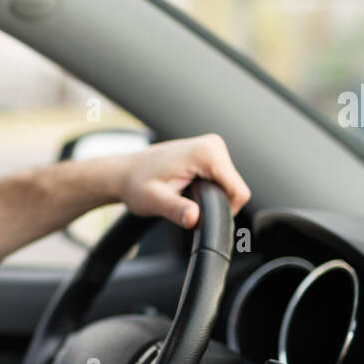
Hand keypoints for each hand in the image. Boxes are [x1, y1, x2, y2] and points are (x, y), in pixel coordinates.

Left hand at [118, 133, 251, 227]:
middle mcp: (213, 145)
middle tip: (186, 206)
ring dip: (212, 198)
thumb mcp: (154, 201)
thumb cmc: (136, 185)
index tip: (198, 215)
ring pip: (230, 185)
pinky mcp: (209, 152)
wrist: (124, 173)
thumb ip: (176, 210)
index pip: (238, 192)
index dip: (223, 212)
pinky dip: (210, 190)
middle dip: (216, 204)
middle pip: (235, 189)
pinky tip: (188, 189)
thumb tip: (194, 218)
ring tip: (185, 196)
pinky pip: (222, 179)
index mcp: (207, 153)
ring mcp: (212, 146)